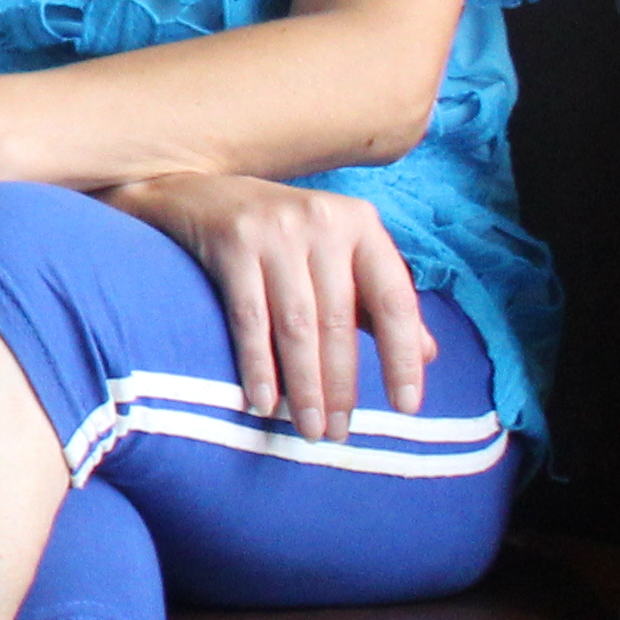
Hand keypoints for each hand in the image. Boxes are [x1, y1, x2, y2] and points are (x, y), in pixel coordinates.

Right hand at [111, 172, 431, 435]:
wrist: (190, 186)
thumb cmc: (275, 230)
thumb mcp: (333, 254)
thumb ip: (376, 301)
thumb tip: (428, 353)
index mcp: (360, 224)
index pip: (394, 300)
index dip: (402, 357)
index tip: (406, 407)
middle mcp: (323, 221)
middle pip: (340, 321)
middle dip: (342, 385)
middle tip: (338, 433)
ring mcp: (275, 230)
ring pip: (298, 325)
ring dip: (305, 385)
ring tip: (309, 429)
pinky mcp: (232, 241)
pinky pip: (249, 318)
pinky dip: (258, 365)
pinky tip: (264, 402)